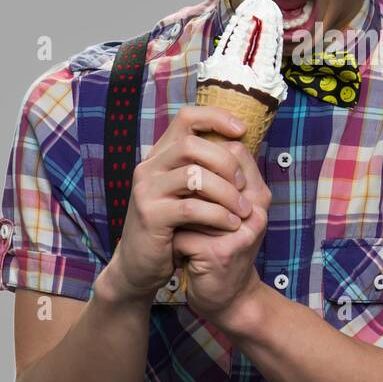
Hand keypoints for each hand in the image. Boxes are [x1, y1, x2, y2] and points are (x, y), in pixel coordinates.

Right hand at [101, 106, 250, 301]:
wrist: (139, 264)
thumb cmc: (172, 226)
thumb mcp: (187, 192)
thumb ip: (205, 169)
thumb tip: (241, 146)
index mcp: (161, 155)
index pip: (186, 117)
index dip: (216, 117)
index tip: (242, 131)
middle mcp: (149, 166)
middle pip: (192, 144)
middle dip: (226, 162)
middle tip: (243, 184)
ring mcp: (146, 190)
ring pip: (194, 175)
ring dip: (226, 192)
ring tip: (243, 209)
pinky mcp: (150, 216)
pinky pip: (191, 207)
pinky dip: (218, 215)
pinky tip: (232, 224)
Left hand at [173, 139, 271, 322]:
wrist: (229, 298)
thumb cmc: (221, 247)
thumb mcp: (228, 211)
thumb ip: (221, 181)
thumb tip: (195, 142)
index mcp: (258, 195)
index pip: (233, 152)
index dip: (204, 160)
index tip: (194, 186)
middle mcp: (255, 209)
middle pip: (209, 175)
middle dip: (187, 193)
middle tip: (185, 214)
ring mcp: (240, 231)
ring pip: (190, 204)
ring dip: (179, 220)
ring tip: (184, 235)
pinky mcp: (221, 253)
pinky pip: (182, 234)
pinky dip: (174, 245)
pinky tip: (183, 256)